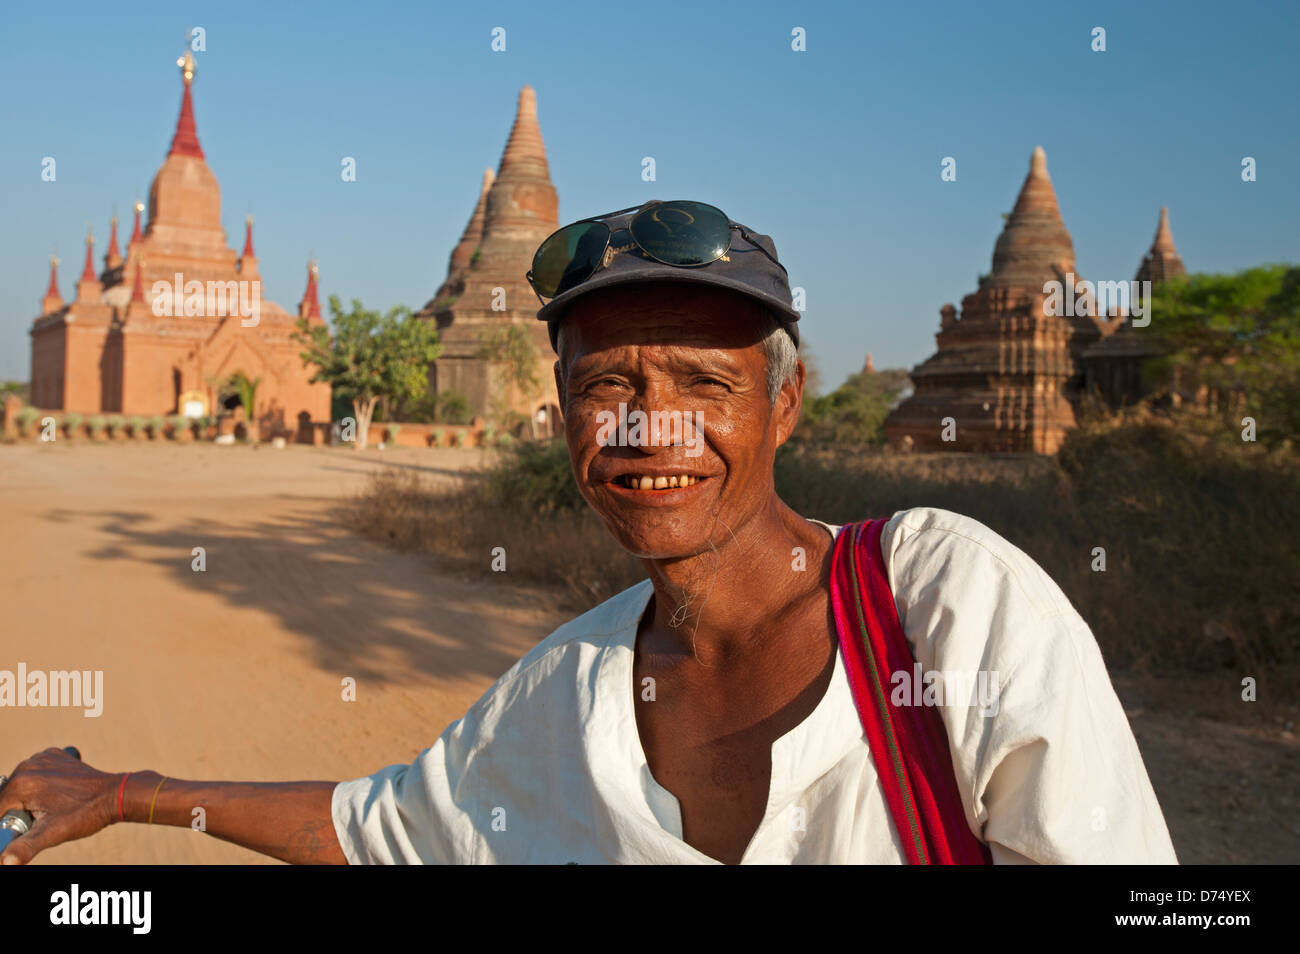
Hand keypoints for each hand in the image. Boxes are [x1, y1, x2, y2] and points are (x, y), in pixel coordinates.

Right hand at [0, 747, 120, 864]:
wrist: (115, 795)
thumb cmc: (85, 814)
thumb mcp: (52, 834)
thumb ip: (24, 847)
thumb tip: (4, 862)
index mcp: (21, 783)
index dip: (9, 826)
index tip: (30, 827)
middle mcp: (28, 766)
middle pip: (8, 798)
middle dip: (19, 812)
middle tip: (44, 817)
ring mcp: (42, 758)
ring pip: (21, 786)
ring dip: (29, 799)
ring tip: (52, 806)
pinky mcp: (55, 756)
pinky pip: (37, 773)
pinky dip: (41, 784)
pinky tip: (56, 794)